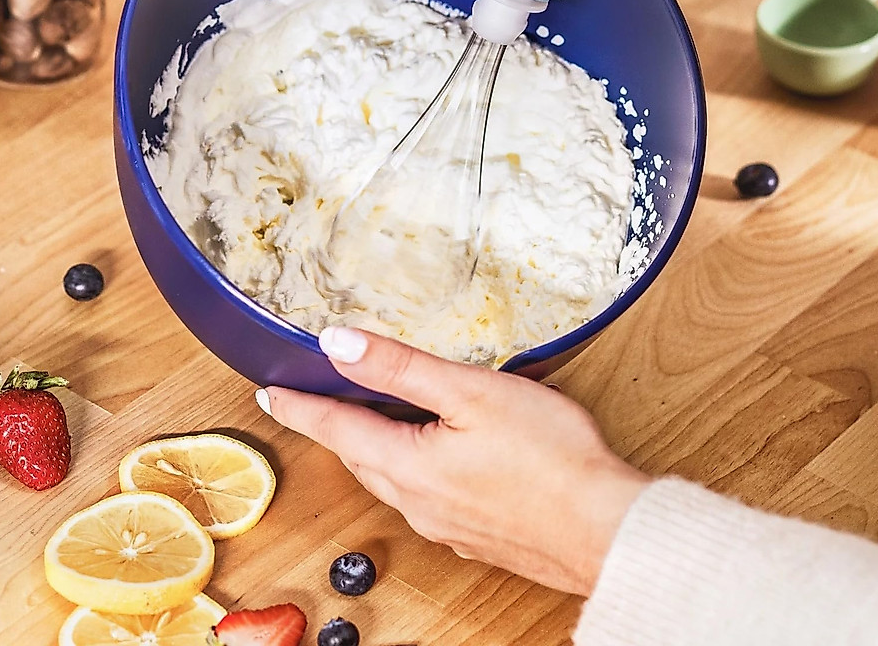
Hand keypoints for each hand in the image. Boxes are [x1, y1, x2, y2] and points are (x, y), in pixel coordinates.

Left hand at [259, 326, 647, 595]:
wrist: (608, 532)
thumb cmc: (550, 460)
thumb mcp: (469, 392)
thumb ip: (401, 367)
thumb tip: (336, 344)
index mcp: (408, 467)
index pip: (337, 428)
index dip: (300, 406)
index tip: (269, 393)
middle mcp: (420, 504)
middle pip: (361, 456)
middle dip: (334, 426)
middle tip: (312, 401)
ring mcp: (449, 525)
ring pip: (393, 478)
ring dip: (372, 447)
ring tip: (366, 418)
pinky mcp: (477, 534)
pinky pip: (426, 495)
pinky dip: (412, 467)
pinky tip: (432, 455)